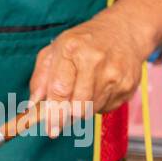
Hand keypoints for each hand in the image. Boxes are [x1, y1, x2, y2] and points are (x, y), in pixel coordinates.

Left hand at [11, 10, 155, 137]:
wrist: (124, 31)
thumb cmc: (83, 43)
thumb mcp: (54, 51)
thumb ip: (40, 78)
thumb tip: (33, 105)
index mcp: (72, 49)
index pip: (60, 90)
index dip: (53, 114)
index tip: (50, 129)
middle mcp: (96, 60)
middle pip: (78, 106)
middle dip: (66, 116)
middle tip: (62, 116)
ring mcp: (115, 73)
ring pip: (91, 110)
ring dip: (81, 109)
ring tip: (82, 91)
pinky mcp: (128, 85)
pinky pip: (106, 108)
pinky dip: (97, 105)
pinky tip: (98, 88)